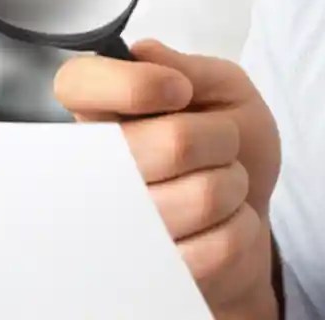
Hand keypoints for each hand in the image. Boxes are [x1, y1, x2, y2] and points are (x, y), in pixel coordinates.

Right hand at [54, 39, 280, 317]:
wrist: (247, 212)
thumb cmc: (230, 145)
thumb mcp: (224, 89)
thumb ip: (190, 68)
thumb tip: (144, 54)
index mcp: (103, 114)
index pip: (76, 85)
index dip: (133, 84)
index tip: (177, 90)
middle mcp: (99, 169)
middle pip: (172, 144)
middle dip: (218, 138)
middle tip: (217, 143)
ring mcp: (124, 225)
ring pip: (203, 197)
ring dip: (233, 185)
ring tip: (221, 183)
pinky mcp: (156, 270)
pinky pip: (221, 244)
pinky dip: (241, 225)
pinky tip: (223, 221)